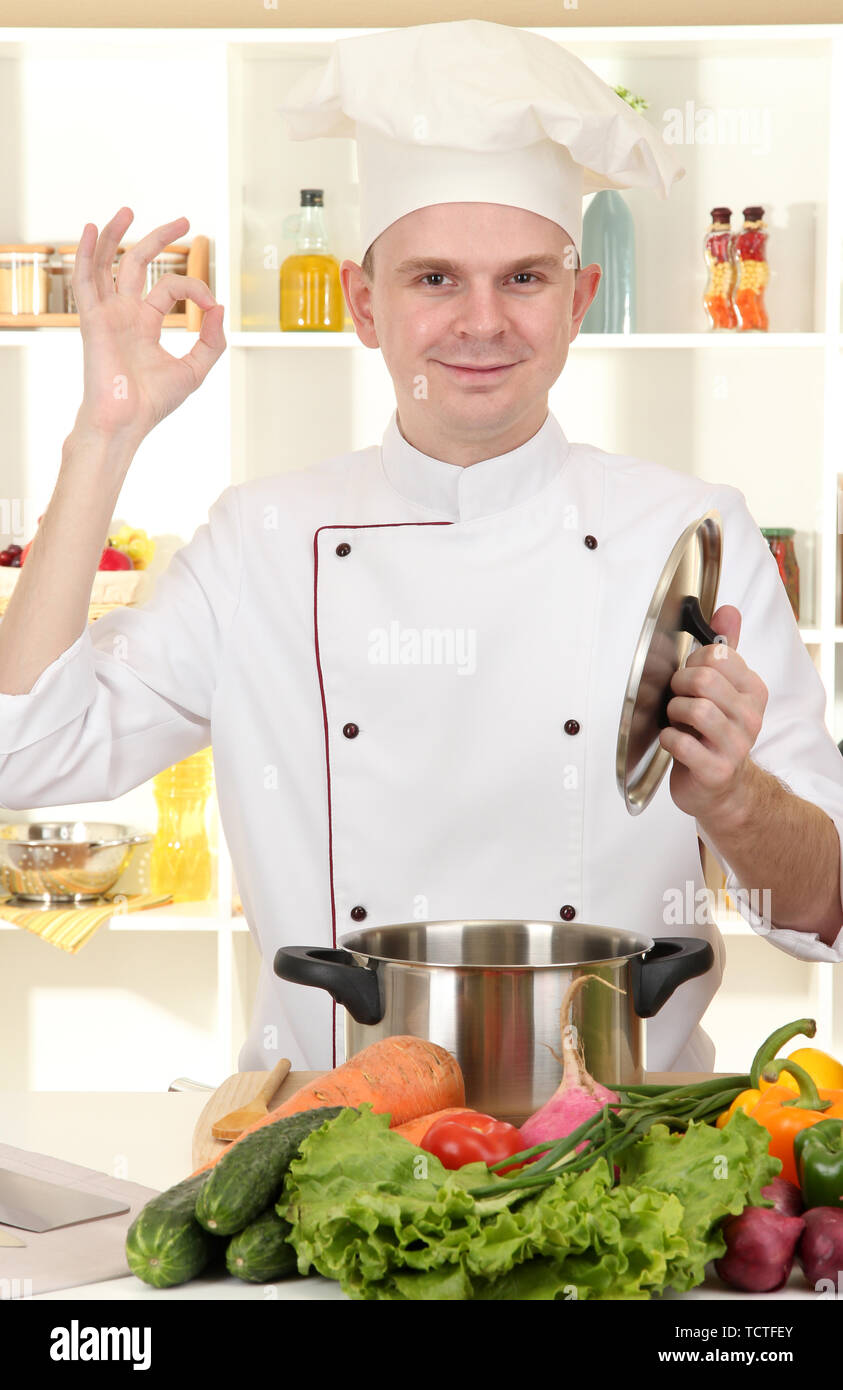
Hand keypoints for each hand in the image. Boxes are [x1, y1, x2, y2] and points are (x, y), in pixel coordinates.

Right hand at [71, 207, 225, 446]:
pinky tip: (89, 229)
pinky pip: (85, 279)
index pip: (170, 287)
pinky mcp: (92, 319)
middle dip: (158, 239)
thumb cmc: (153, 403)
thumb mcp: (195, 369)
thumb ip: (212, 341)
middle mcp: (125, 313)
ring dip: (115, 235)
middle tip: (183, 221)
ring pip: (107, 263)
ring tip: (129, 211)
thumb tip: (220, 308)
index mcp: (146, 323)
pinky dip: (85, 253)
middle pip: (137, 263)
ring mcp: (108, 313)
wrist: (126, 421)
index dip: (195, 288)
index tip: (212, 304)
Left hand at [659, 604, 768, 822]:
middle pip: (704, 679)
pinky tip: (672, 741)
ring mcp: (735, 745)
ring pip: (694, 709)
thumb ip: (725, 647)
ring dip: (673, 711)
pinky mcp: (715, 770)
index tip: (691, 675)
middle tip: (677, 697)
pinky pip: (680, 743)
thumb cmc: (715, 733)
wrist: (722, 788)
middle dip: (679, 685)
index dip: (693, 661)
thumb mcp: (724, 688)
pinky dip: (667, 739)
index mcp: (753, 691)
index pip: (719, 654)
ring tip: (676, 720)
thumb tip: (727, 611)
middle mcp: (750, 717)